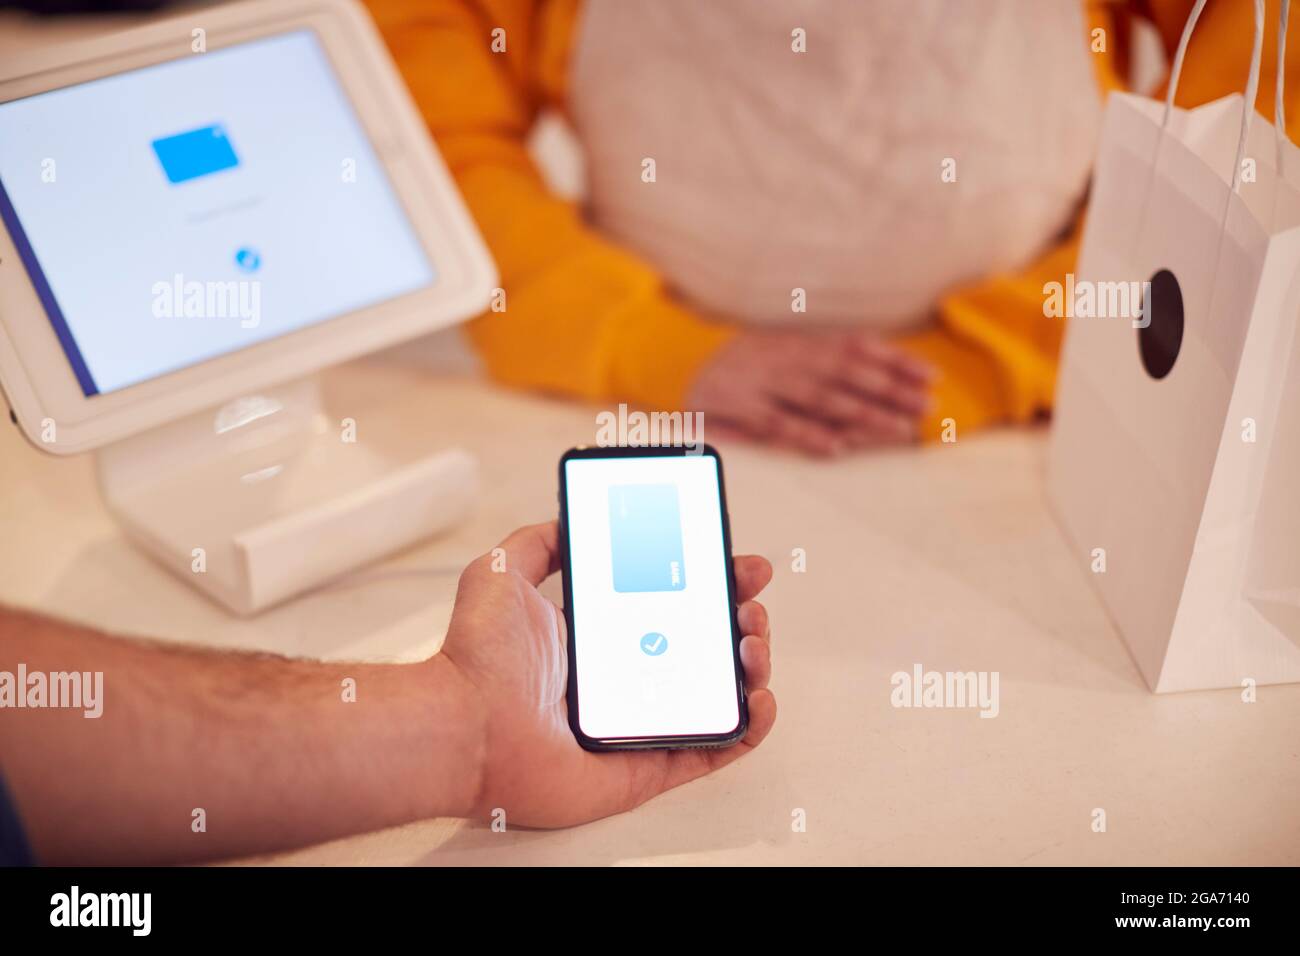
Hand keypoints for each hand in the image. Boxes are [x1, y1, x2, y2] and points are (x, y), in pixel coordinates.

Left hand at [440, 522, 774, 827]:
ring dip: (750, 666)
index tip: (738, 563)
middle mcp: (624, 679)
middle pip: (705, 647)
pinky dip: (746, 730)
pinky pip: (709, 751)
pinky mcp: (645, 768)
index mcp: (599, 637)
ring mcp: (639, 724)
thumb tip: (572, 517)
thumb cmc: (476, 660)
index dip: (711, 583)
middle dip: (741, 620)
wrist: (463, 725)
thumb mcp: (503, 571)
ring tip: (751, 643)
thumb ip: (540, 541)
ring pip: (716, 695)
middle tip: (747, 604)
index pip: (672, 605)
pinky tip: (758, 700)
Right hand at [686, 328, 934, 455]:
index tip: (932, 376)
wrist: (686, 377)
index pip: (856, 345)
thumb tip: (886, 372)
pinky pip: (777, 422)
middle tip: (927, 406)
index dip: (895, 359)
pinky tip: (837, 447)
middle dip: (890, 388)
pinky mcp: (737, 405)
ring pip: (820, 397)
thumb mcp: (786, 357)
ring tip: (898, 429)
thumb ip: (826, 362)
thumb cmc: (749, 374)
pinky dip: (807, 434)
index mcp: (798, 341)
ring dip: (863, 414)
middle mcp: (783, 356)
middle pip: (846, 371)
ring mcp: (760, 380)